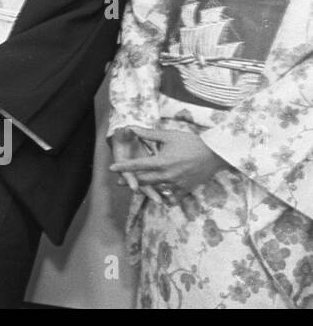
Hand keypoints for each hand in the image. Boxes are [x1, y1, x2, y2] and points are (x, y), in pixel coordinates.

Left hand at [109, 126, 227, 202]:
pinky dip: (166, 198)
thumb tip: (131, 127)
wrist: (215, 154)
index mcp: (161, 161)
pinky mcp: (186, 189)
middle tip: (118, 182)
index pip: (137, 165)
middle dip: (130, 181)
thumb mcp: (168, 135)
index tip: (111, 168)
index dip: (123, 167)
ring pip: (156, 189)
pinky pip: (172, 197)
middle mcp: (167, 175)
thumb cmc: (191, 141)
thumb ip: (148, 134)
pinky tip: (160, 198)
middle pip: (143, 180)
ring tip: (135, 189)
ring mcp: (177, 184)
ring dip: (145, 189)